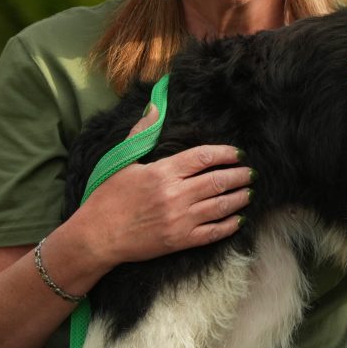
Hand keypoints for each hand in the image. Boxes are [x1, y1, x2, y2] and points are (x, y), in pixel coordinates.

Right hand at [75, 102, 250, 265]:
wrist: (96, 237)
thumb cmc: (107, 197)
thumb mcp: (122, 161)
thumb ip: (142, 133)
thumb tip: (154, 106)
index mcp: (162, 172)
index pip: (204, 157)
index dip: (226, 154)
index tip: (238, 154)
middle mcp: (175, 194)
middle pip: (218, 180)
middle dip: (239, 175)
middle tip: (251, 173)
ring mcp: (180, 219)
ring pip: (221, 205)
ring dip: (240, 197)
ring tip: (249, 192)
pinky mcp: (180, 241)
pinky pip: (213, 232)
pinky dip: (230, 225)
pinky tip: (239, 219)